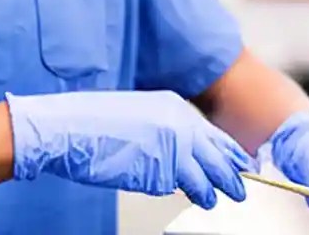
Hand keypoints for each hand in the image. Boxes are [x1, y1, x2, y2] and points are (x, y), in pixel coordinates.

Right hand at [5, 90, 255, 208]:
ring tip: (214, 200)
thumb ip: (166, 130)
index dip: (228, 152)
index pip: (212, 134)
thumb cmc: (94, 123)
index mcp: (173, 108)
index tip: (241, 163)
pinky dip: (179, 194)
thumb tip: (185, 152)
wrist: (68, 129)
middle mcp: (178, 126)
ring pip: (202, 177)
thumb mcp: (139, 115)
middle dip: (230, 176)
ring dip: (210, 191)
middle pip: (216, 156)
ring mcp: (169, 149)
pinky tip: (190, 199)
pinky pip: (172, 188)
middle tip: (240, 188)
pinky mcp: (157, 172)